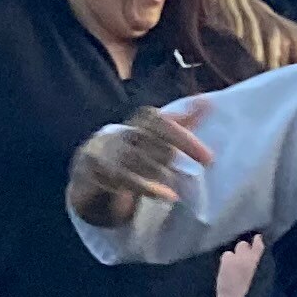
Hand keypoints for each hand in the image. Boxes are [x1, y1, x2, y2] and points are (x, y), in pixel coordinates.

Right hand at [67, 103, 212, 227]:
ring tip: (175, 192)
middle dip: (170, 154)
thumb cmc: (130, 156)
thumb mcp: (156, 141)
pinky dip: (141, 186)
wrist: (87, 173)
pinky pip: (115, 178)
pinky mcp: (90, 172)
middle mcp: (120, 134)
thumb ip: (180, 124)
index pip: (159, 121)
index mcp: (137, 124)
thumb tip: (206, 100)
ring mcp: (102, 151)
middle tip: (194, 171)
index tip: (209, 159)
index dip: (184, 137)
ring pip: (130, 158)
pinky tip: (161, 196)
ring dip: (155, 172)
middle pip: (145, 137)